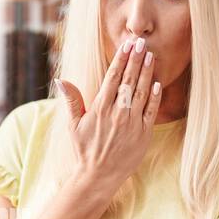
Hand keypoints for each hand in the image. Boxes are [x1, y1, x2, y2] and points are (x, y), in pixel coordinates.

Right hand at [55, 37, 161, 188]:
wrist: (98, 176)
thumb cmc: (84, 150)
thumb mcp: (73, 125)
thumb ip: (71, 101)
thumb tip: (61, 80)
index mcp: (100, 108)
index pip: (113, 78)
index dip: (120, 59)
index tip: (126, 45)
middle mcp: (117, 113)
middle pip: (129, 80)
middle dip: (135, 59)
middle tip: (141, 42)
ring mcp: (132, 123)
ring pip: (142, 92)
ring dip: (147, 72)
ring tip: (150, 55)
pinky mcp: (143, 134)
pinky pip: (151, 111)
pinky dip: (155, 97)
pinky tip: (157, 83)